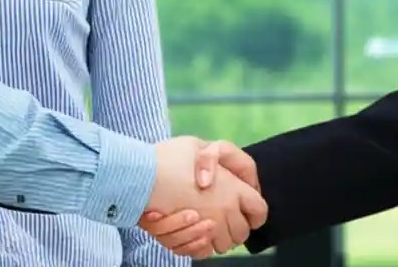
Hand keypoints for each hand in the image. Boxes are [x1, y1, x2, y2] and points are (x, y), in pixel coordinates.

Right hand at [142, 140, 262, 257]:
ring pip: (224, 245)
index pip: (259, 210)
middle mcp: (224, 210)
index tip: (248, 211)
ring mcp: (208, 227)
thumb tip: (231, 177)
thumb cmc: (166, 158)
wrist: (137, 175)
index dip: (255, 212)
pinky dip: (200, 247)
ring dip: (218, 237)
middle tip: (222, 217)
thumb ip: (217, 157)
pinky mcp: (189, 241)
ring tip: (205, 223)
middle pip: (243, 232)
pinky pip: (204, 252)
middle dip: (236, 227)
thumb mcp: (196, 146)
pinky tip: (194, 234)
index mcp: (234, 189)